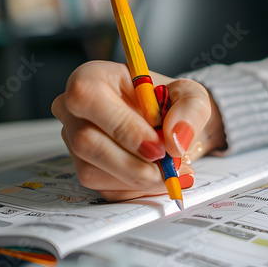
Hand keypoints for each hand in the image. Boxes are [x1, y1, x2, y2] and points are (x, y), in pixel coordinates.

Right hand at [51, 61, 225, 201]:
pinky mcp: (86, 168)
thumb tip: (175, 140)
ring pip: (93, 171)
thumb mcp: (192, 95)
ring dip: (140, 179)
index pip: (87, 98)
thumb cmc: (173, 102)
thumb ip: (191, 111)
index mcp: (92, 78)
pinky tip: (160, 177)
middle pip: (86, 142)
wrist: (174, 125)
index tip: (158, 147)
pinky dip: (139, 188)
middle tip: (171, 167)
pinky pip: (106, 188)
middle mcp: (74, 110)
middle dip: (134, 164)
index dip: (122, 126)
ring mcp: (75, 142)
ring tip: (174, 171)